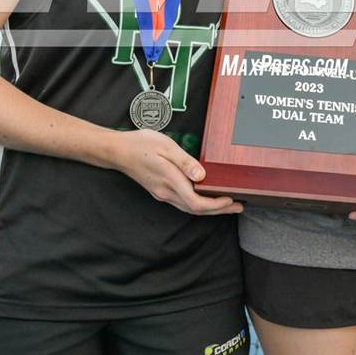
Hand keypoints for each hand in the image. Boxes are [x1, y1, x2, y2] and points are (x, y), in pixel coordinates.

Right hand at [111, 128, 242, 216]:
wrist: (117, 151)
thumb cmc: (141, 144)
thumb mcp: (166, 147)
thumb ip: (185, 162)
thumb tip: (203, 176)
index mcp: (170, 181)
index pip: (197, 203)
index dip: (217, 205)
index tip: (231, 199)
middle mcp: (166, 192)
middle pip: (196, 210)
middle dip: (219, 210)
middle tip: (238, 206)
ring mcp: (162, 193)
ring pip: (189, 208)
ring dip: (210, 208)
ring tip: (227, 204)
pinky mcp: (159, 191)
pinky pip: (182, 202)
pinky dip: (198, 203)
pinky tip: (205, 197)